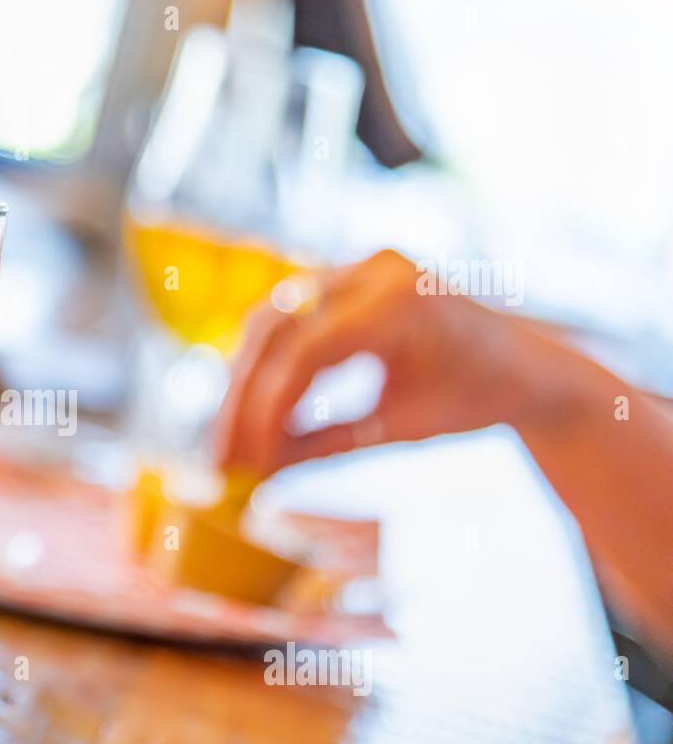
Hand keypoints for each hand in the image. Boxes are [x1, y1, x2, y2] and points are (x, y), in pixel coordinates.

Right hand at [216, 249, 576, 472]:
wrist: (522, 366)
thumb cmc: (471, 400)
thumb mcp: (397, 430)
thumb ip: (324, 445)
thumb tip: (257, 475)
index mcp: (399, 302)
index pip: (304, 354)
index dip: (265, 411)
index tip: (244, 463)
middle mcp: (373, 270)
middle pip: (274, 330)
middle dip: (241, 398)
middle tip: (221, 456)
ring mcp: (357, 269)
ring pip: (270, 322)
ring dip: (244, 382)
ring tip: (230, 440)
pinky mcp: (344, 281)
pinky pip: (287, 320)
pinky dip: (266, 366)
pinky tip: (252, 412)